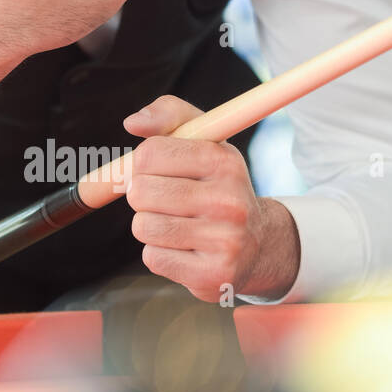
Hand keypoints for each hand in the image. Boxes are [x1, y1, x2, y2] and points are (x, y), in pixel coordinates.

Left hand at [122, 96, 300, 302]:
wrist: (258, 245)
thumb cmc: (218, 186)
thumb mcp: (205, 141)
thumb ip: (169, 116)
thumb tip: (132, 123)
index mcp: (224, 161)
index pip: (150, 153)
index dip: (142, 163)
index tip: (157, 171)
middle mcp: (229, 200)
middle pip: (140, 192)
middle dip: (142, 196)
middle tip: (166, 201)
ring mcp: (224, 241)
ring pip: (143, 227)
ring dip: (150, 226)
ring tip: (177, 225)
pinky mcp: (212, 275)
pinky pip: (153, 257)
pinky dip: (159, 253)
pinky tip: (185, 248)